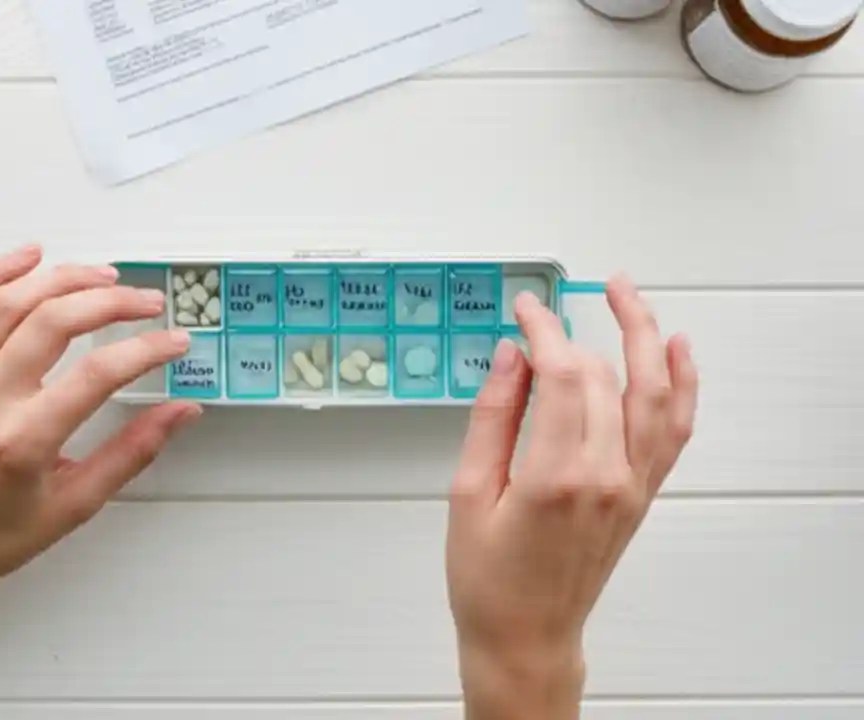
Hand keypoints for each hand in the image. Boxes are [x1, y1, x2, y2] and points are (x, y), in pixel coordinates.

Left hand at [0, 246, 200, 604]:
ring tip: (104, 275)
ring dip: (61, 279)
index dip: (145, 349)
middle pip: (52, 321)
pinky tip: (30, 256)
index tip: (176, 341)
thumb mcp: (72, 508)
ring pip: (8, 304)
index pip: (96, 375)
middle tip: (148, 300)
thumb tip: (181, 412)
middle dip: (109, 301)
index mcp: (23, 441)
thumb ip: (130, 454)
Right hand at [446, 276, 698, 719]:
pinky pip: (675, 429)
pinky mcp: (642, 494)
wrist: (526, 634)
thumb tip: (509, 357)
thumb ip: (492, 418)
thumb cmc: (488, 578)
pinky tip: (676, 350)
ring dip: (646, 336)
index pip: (563, 375)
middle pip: (601, 378)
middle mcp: (605, 476)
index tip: (525, 309)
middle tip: (539, 319)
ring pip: (655, 392)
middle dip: (570, 338)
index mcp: (555, 476)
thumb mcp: (467, 494)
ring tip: (627, 294)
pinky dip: (682, 384)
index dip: (544, 330)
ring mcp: (632, 485)